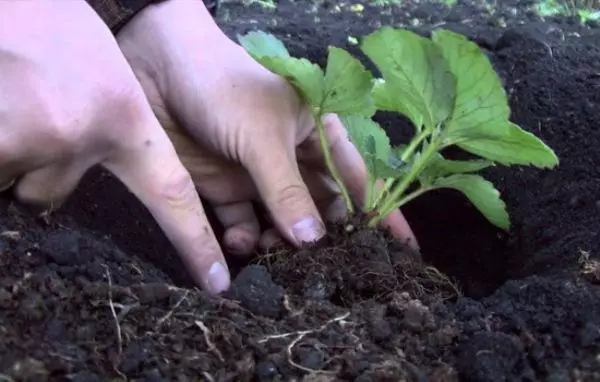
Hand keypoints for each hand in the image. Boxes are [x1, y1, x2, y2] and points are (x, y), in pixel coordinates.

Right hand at [0, 2, 231, 293]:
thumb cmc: (57, 22)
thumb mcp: (105, 74)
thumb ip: (110, 133)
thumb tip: (86, 184)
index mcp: (123, 118)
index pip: (172, 196)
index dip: (195, 243)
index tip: (217, 283)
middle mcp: (82, 134)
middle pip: (51, 192)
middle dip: (38, 164)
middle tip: (33, 109)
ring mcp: (34, 137)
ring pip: (16, 177)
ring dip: (10, 147)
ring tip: (15, 96)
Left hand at [116, 1, 417, 253]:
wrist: (154, 67)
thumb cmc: (224, 85)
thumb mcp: (264, 136)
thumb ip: (288, 191)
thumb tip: (314, 242)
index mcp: (318, 134)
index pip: (359, 179)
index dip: (382, 213)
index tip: (402, 249)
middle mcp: (293, 159)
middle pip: (320, 209)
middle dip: (325, 241)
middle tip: (328, 274)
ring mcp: (258, 176)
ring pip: (281, 224)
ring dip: (282, 247)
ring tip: (280, 266)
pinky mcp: (222, 188)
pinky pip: (241, 225)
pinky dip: (244, 242)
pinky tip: (242, 249)